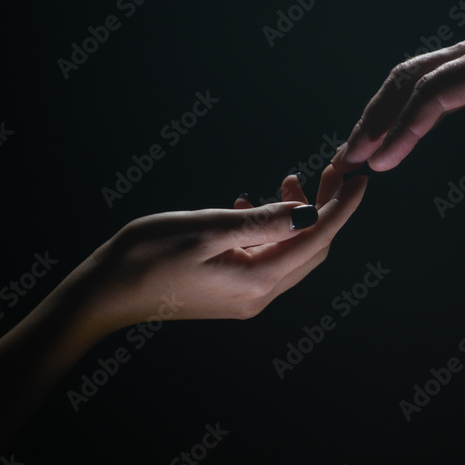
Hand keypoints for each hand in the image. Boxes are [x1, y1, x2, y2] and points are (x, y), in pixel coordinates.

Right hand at [76, 165, 365, 333]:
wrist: (105, 293)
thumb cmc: (147, 255)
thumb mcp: (207, 229)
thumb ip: (262, 222)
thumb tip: (306, 212)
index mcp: (258, 280)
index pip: (317, 239)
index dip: (341, 207)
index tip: (359, 178)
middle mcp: (260, 295)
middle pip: (312, 247)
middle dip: (326, 207)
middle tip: (329, 167)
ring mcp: (247, 297)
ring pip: (292, 252)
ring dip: (298, 216)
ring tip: (287, 180)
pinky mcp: (233, 292)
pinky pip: (269, 258)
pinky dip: (272, 230)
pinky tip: (253, 205)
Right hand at [332, 0, 464, 199]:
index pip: (436, 92)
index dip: (403, 129)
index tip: (379, 165)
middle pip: (411, 76)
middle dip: (375, 117)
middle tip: (346, 160)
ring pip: (418, 73)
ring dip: (385, 108)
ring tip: (361, 147)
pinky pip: (437, 77)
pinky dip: (410, 103)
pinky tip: (404, 129)